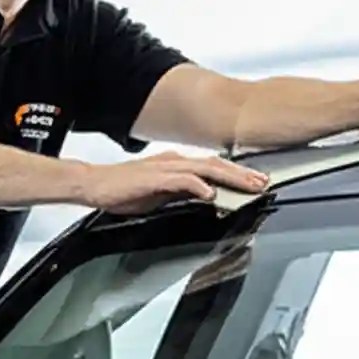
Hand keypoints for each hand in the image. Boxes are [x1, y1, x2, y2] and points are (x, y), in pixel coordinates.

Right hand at [80, 151, 268, 214]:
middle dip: (242, 173)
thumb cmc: (124, 190)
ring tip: (247, 185)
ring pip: (205, 168)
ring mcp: (166, 168)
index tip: (255, 181)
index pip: (214, 166)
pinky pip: (181, 180)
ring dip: (229, 177)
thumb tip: (206, 196)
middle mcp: (176, 161)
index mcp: (177, 164)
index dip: (237, 172)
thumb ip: (183, 193)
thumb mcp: (161, 193)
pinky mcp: (154, 178)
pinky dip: (198, 185)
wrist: (95, 184)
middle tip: (263, 182)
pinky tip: (210, 192)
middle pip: (216, 164)